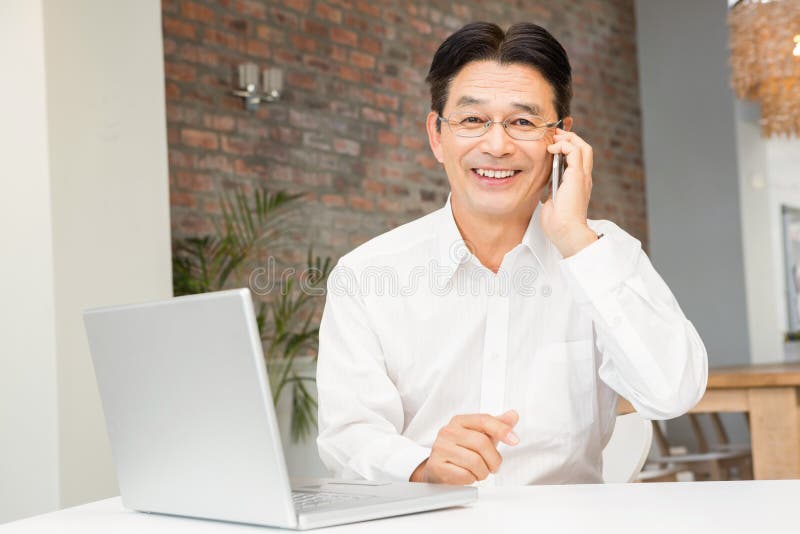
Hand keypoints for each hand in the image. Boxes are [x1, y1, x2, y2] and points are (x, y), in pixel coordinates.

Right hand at [409, 410, 518, 484]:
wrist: (437, 468)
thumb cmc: (460, 450)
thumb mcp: (479, 435)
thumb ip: (496, 425)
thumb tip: (513, 415)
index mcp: (460, 421)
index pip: (484, 420)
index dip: (502, 429)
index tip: (514, 440)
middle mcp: (448, 432)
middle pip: (482, 443)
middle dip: (493, 459)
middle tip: (493, 466)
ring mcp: (441, 448)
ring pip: (475, 461)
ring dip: (483, 472)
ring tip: (479, 471)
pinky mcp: (437, 466)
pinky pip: (464, 475)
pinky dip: (471, 479)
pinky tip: (467, 475)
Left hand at [541, 128, 597, 257]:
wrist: (566, 232)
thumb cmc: (558, 224)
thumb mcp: (553, 202)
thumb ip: (553, 192)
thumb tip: (547, 187)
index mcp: (578, 184)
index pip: (579, 159)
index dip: (568, 148)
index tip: (553, 145)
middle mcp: (584, 178)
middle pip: (584, 149)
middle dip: (570, 138)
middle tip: (555, 136)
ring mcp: (582, 177)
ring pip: (583, 147)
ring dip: (568, 139)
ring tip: (554, 138)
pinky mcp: (577, 176)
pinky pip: (575, 151)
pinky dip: (564, 145)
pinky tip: (552, 148)